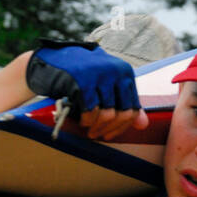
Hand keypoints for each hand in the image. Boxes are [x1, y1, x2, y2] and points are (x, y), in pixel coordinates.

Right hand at [27, 43, 147, 140]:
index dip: (123, 126)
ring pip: (107, 114)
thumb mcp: (107, 86)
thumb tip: (144, 125)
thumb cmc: (81, 76)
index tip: (110, 135)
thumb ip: (125, 102)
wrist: (52, 61)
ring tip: (89, 130)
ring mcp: (100, 74)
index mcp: (126, 72)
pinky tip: (81, 121)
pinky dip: (86, 120)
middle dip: (110, 129)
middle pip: (123, 113)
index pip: (134, 108)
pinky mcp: (83, 80)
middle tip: (97, 135)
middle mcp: (117, 71)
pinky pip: (90, 110)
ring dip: (97, 127)